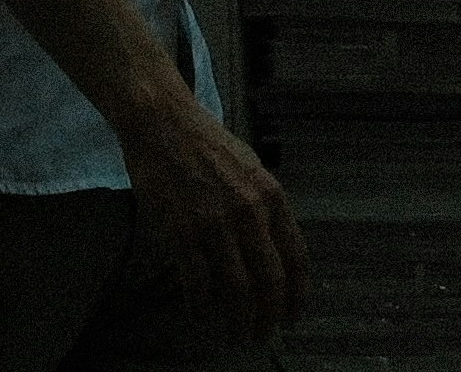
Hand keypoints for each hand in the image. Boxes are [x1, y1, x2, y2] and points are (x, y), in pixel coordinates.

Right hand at [117, 77, 304, 335]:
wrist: (164, 124)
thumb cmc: (208, 144)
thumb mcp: (251, 169)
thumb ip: (266, 207)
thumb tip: (275, 249)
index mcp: (272, 195)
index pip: (295, 257)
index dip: (296, 294)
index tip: (293, 316)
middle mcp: (249, 211)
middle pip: (268, 280)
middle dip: (268, 317)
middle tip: (262, 336)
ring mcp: (215, 223)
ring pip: (235, 288)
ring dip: (237, 319)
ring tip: (236, 335)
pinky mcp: (182, 231)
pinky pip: (196, 282)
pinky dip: (200, 306)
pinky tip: (200, 315)